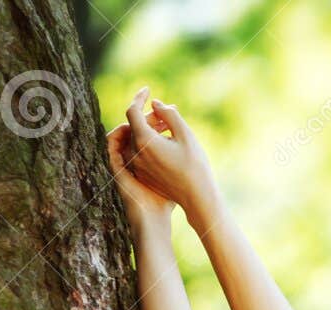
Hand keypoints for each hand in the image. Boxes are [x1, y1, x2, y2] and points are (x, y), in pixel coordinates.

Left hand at [113, 85, 217, 227]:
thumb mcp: (187, 135)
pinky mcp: (141, 174)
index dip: (139, 98)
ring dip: (150, 130)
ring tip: (170, 128)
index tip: (147, 90)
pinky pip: (139, 152)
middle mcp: (134, 153)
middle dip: (150, 116)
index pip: (133, 111)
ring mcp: (136, 165)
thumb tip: (156, 103)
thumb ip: (170, 114)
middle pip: (136, 125)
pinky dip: (148, 144)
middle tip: (170, 113)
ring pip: (137, 139)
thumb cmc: (195, 167)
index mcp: (143, 141)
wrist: (197, 198)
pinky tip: (166, 144)